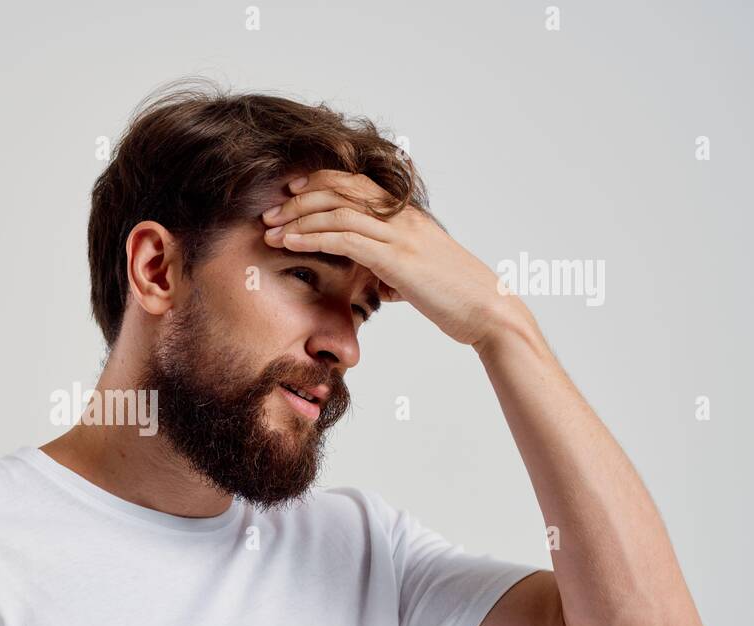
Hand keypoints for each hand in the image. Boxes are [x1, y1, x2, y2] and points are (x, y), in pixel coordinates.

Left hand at [261, 169, 515, 346]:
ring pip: (338, 210)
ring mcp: (400, 235)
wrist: (489, 311)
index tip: (291, 192)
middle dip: (299, 199)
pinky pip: (345, 238)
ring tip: (270, 230)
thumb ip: (395, 270)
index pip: (356, 183)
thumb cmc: (457, 297)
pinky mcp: (397, 258)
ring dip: (298, 218)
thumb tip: (382, 280)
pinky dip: (312, 237)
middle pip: (341, 190)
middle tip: (270, 213)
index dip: (320, 182)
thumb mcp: (419, 277)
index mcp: (407, 216)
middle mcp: (402, 218)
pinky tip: (291, 243)